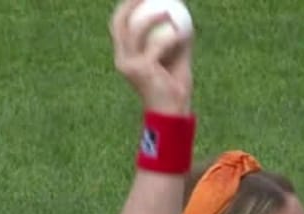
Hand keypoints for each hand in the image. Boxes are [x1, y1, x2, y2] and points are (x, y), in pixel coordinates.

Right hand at [110, 0, 192, 114]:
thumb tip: (183, 17)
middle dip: (131, 5)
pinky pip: (156, 46)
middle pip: (120, 23)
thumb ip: (176, 38)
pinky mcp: (141, 70)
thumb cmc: (174, 87)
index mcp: (125, 56)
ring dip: (152, 17)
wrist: (173, 112)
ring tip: (168, 11)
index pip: (120, 26)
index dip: (127, 8)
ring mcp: (129, 64)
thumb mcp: (176, 58)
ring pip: (136, 31)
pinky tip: (181, 33)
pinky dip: (170, 38)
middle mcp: (122, 59)